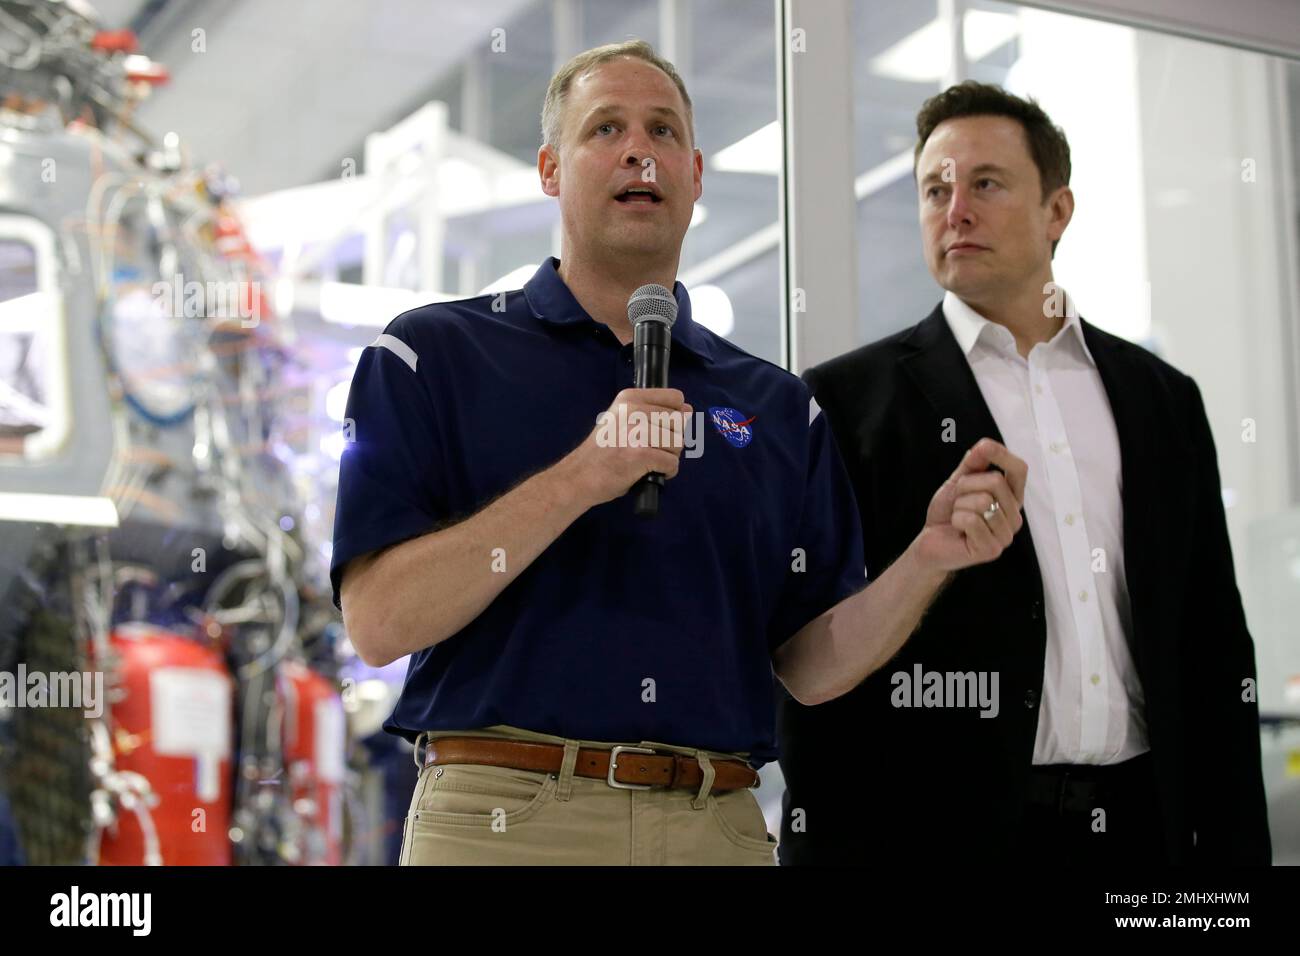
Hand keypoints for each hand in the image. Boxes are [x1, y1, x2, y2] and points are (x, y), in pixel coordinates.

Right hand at [558, 388, 692, 507]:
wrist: (580, 475)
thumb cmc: (603, 450)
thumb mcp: (622, 420)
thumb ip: (653, 413)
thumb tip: (688, 411)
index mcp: (630, 398)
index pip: (676, 398)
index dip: (675, 416)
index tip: (660, 428)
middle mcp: (634, 410)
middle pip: (679, 423)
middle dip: (672, 440)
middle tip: (651, 449)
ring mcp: (638, 432)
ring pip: (678, 444)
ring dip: (668, 457)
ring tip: (649, 461)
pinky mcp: (642, 454)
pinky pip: (672, 463)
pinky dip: (666, 472)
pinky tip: (651, 472)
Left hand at [915, 438, 1027, 572]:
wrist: (931, 540)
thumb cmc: (948, 512)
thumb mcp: (959, 481)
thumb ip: (973, 462)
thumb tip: (987, 444)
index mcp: (1011, 497)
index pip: (1019, 470)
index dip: (1003, 455)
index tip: (985, 448)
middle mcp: (1014, 516)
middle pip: (996, 482)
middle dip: (966, 486)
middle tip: (958, 501)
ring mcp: (1005, 535)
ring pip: (982, 501)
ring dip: (960, 505)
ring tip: (958, 516)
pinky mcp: (992, 549)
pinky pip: (972, 520)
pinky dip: (957, 519)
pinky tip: (958, 529)